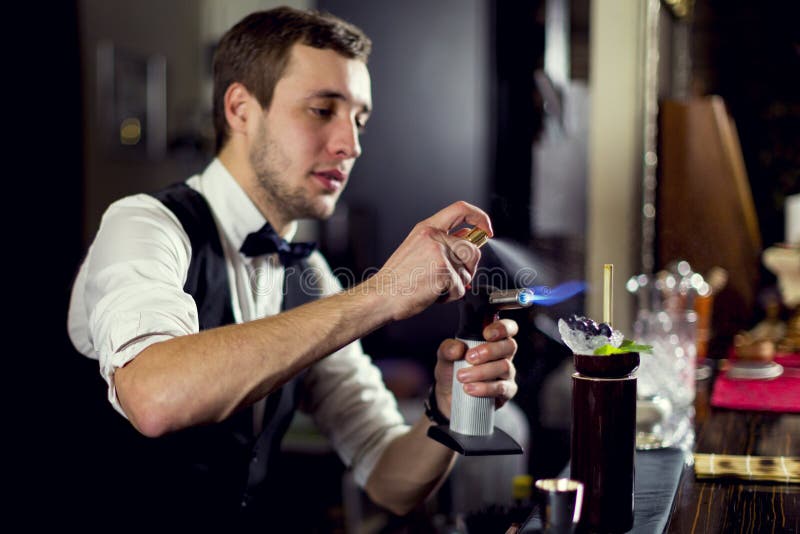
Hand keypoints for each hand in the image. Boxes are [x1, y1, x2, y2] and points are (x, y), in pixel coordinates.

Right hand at [371, 201, 491, 320]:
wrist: (382, 295)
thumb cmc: (397, 277)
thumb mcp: (417, 248)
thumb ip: (442, 240)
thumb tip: (468, 236)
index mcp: (427, 228)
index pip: (460, 209)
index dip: (479, 217)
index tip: (486, 228)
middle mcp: (434, 238)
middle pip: (473, 249)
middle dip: (469, 267)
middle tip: (453, 276)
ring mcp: (440, 254)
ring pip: (468, 270)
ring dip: (457, 283)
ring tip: (436, 285)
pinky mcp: (444, 273)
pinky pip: (460, 287)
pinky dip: (450, 296)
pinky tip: (433, 293)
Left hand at [433, 318, 518, 417]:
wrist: (448, 397)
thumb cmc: (451, 371)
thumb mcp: (445, 357)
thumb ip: (448, 348)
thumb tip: (458, 349)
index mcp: (492, 340)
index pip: (508, 328)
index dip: (503, 328)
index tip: (486, 334)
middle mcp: (503, 355)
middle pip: (509, 346)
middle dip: (489, 350)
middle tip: (469, 358)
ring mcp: (507, 373)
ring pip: (505, 367)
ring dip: (482, 372)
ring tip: (462, 376)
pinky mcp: (506, 391)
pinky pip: (502, 388)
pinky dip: (485, 388)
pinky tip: (470, 389)